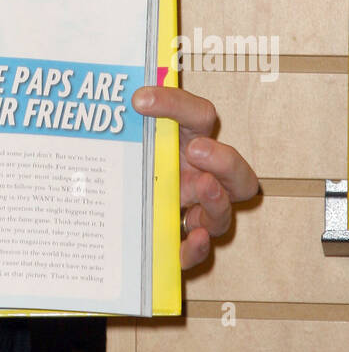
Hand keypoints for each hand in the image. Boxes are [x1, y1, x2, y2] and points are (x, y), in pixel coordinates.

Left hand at [132, 86, 259, 269]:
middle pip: (236, 174)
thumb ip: (131, 123)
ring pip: (222, 214)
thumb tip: (122, 98)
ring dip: (217, 200)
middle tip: (196, 148)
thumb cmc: (134, 165)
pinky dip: (198, 248)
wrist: (115, 209)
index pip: (197, 116)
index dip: (174, 104)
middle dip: (225, 161)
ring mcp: (195, 215)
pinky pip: (196, 253)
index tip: (140, 100)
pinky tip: (194, 238)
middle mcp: (200, 180)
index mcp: (189, 145)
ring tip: (203, 186)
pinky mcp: (180, 245)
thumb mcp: (132, 140)